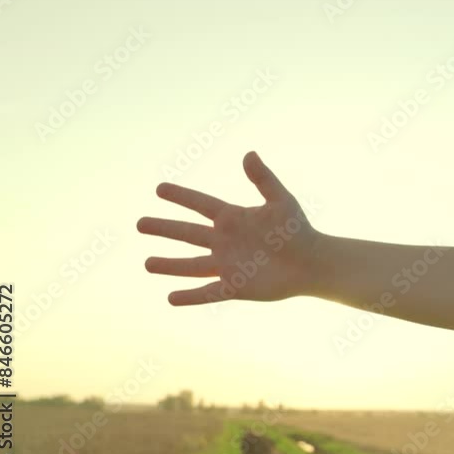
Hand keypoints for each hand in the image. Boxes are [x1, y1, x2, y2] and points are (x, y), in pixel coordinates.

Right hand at [137, 151, 321, 305]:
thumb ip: (263, 179)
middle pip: (188, 233)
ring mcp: (228, 265)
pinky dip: (190, 297)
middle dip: (164, 228)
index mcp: (233, 218)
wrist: (313, 262)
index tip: (159, 188)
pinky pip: (208, 292)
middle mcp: (225, 241)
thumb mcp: (281, 201)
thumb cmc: (298, 230)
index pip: (201, 204)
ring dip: (169, 265)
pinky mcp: (235, 287)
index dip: (181, 196)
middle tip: (140, 224)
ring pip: (191, 265)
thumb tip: (248, 154)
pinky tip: (170, 298)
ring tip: (147, 263)